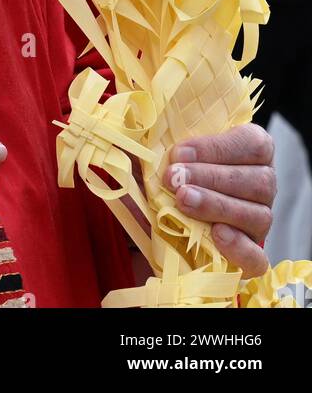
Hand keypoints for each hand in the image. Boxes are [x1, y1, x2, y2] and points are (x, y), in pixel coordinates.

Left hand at [163, 123, 275, 276]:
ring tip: (184, 200)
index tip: (179, 152)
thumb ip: (156, 143)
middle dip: (212, 177)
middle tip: (175, 179)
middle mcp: (263, 186)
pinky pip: (257, 257)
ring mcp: (259, 223)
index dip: (218, 147)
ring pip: (258, 215)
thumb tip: (129, 134)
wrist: (169, 226)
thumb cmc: (174, 178)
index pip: (252, 143)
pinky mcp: (253, 258)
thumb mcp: (167, 156)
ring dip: (217, 205)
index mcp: (251, 152)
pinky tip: (216, 235)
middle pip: (258, 180)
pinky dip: (239, 247)